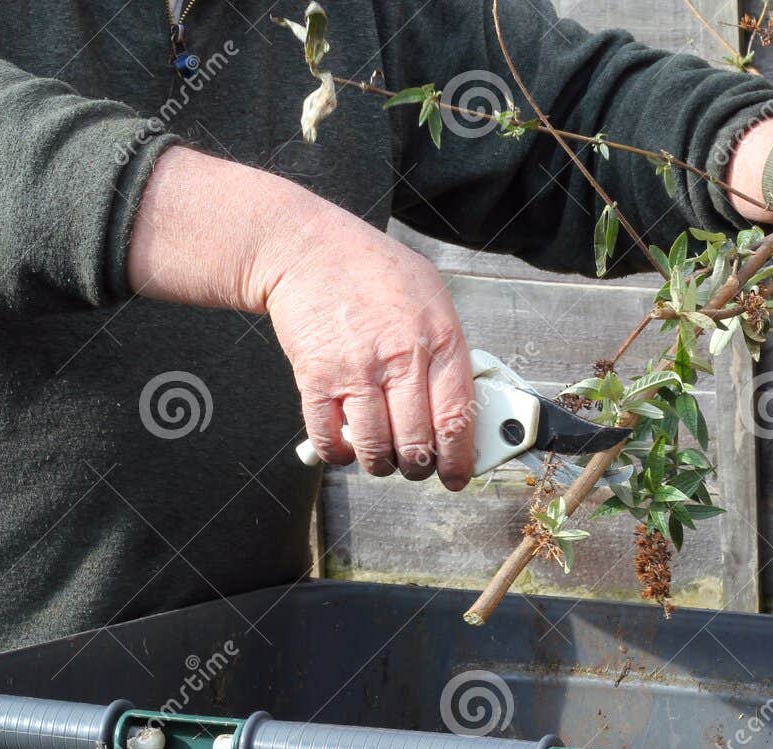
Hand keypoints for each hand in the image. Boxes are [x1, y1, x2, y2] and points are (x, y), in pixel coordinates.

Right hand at [260, 203, 474, 487]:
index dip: (460, 459)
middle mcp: (401, 358)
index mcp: (440, 339)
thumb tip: (464, 405)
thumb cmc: (373, 271)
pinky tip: (348, 446)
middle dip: (420, 467)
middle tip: (417, 465)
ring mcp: (357, 370)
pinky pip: (330, 440)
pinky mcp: (316, 378)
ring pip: (377, 450)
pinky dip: (341, 455)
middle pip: (418, 444)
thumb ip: (449, 351)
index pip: (458, 418)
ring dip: (381, 465)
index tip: (457, 475)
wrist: (309, 249)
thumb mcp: (433, 298)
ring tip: (383, 456)